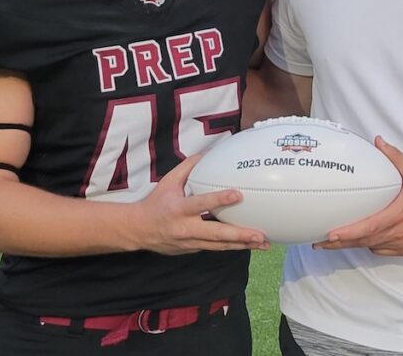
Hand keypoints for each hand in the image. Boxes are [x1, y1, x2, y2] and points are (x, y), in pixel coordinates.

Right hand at [128, 154, 268, 254]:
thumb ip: (188, 168)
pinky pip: (215, 248)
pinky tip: (249, 245)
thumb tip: (206, 153)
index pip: (202, 203)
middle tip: (260, 234)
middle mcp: (186, 228)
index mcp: (179, 209)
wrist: (138, 230)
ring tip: (264, 243)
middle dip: (239, 235)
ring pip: (220, 245)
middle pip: (216, 233)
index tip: (239, 194)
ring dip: (243, 245)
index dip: (220, 199)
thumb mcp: (168, 182)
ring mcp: (190, 242)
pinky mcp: (193, 250)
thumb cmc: (156, 203)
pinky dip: (232, 246)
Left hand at [314, 137, 402, 255]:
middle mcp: (398, 232)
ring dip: (352, 246)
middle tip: (318, 241)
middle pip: (364, 242)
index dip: (348, 233)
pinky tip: (362, 241)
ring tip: (332, 242)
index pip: (369, 227)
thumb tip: (378, 141)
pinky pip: (382, 251)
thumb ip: (394, 156)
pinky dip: (370, 246)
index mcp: (398, 214)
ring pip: (371, 248)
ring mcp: (402, 244)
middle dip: (339, 243)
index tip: (330, 234)